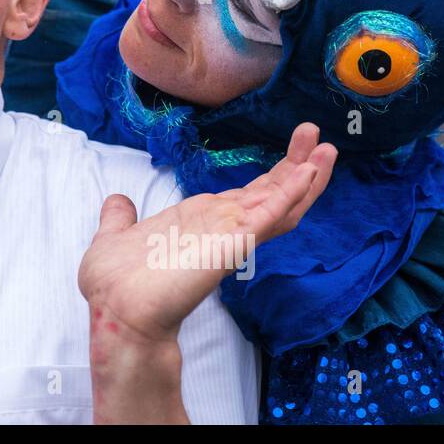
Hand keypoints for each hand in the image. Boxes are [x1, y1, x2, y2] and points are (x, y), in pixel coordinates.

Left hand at [80, 122, 336, 347]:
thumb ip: (122, 217)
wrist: (118, 309)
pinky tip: (308, 173)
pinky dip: (290, 194)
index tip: (295, 150)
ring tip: (326, 148)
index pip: (248, 195)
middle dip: (296, 164)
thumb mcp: (117, 236)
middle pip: (271, 193)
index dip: (273, 175)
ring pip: (278, 203)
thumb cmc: (117, 282)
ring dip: (304, 175)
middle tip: (315, 133)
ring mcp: (230, 235)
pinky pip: (268, 216)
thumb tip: (118, 202)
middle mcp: (222, 228)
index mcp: (202, 223)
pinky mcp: (232, 242)